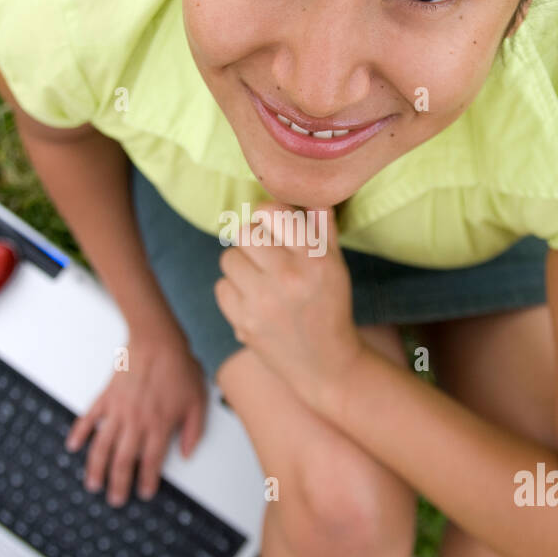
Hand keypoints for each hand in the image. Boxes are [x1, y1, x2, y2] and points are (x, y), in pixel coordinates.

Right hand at [64, 314, 206, 505]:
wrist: (157, 341)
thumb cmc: (179, 367)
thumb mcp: (197, 401)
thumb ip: (193, 431)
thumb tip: (187, 453)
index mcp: (159, 425)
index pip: (151, 462)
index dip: (147, 481)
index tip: (143, 494)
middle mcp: (136, 422)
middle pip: (124, 461)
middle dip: (118, 484)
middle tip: (115, 500)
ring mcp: (117, 410)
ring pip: (102, 446)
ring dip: (96, 468)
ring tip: (93, 484)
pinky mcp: (106, 397)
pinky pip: (88, 419)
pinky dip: (79, 433)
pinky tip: (73, 446)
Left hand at [214, 202, 361, 415]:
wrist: (326, 364)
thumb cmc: (330, 306)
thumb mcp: (336, 265)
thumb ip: (321, 226)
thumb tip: (307, 192)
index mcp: (314, 259)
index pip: (270, 213)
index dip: (267, 215)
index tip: (272, 226)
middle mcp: (288, 278)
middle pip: (245, 233)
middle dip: (253, 240)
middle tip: (264, 253)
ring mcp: (263, 303)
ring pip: (229, 258)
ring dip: (241, 264)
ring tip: (259, 277)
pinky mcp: (245, 323)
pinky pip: (221, 287)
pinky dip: (233, 290)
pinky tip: (253, 299)